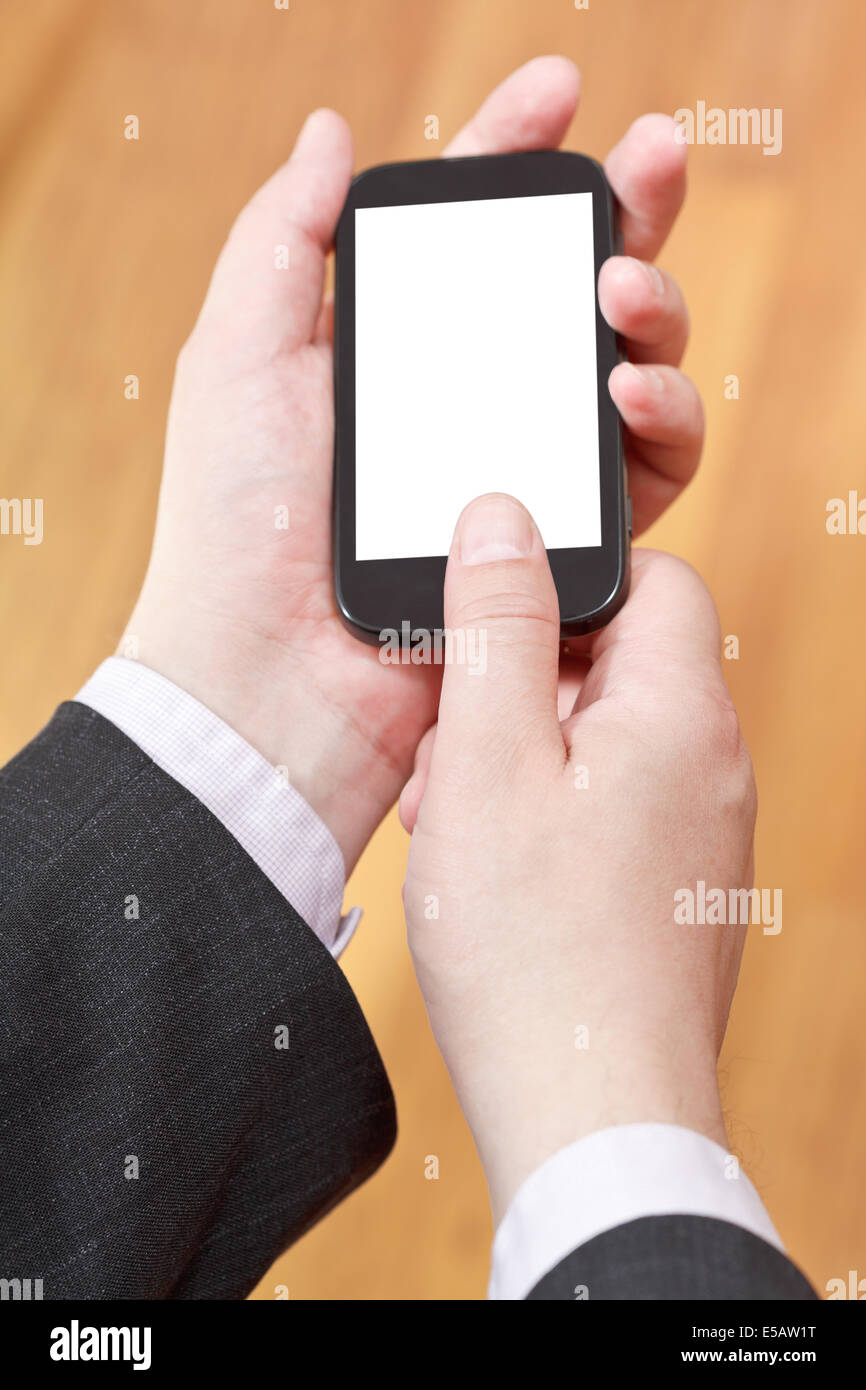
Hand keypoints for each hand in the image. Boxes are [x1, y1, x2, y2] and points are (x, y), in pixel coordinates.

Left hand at [126, 57, 699, 873]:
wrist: (271, 674)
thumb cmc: (237, 523)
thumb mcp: (237, 357)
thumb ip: (284, 240)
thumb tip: (331, 135)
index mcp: (398, 350)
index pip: (474, 236)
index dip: (519, 155)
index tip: (563, 92)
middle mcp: (471, 402)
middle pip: (571, 289)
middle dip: (625, 213)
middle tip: (649, 163)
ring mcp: (523, 472)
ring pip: (629, 368)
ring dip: (653, 312)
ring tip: (626, 296)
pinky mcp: (565, 544)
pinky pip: (650, 470)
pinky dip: (663, 419)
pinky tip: (630, 390)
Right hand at [401, 495, 755, 1221]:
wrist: (592, 1116)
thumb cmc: (534, 947)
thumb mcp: (488, 760)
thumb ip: (497, 626)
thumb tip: (505, 519)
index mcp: (681, 713)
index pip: (652, 580)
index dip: (564, 584)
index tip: (486, 628)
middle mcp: (711, 766)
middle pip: (616, 663)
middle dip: (518, 684)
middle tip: (450, 748)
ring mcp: (700, 833)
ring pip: (601, 741)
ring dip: (517, 756)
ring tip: (456, 819)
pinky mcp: (674, 888)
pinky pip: (607, 809)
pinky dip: (542, 814)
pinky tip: (486, 868)